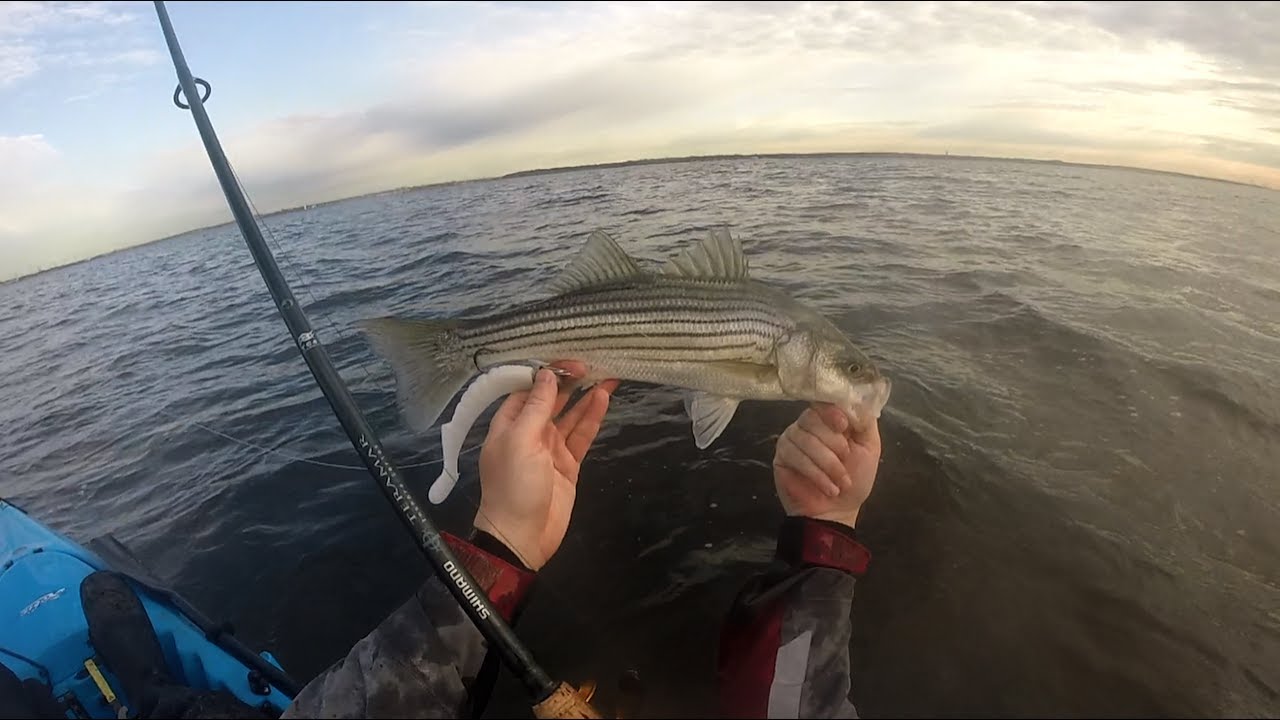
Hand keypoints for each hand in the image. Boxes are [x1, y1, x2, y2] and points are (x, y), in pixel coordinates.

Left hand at [475, 363, 618, 569]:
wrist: (522, 537)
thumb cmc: (513, 486)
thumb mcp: (520, 441)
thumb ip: (536, 407)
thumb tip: (547, 375)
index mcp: (509, 424)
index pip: (527, 389)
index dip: (547, 372)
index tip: (569, 361)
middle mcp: (529, 432)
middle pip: (551, 399)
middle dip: (570, 381)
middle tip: (593, 363)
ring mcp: (550, 448)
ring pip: (571, 415)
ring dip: (586, 396)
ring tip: (607, 375)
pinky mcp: (568, 464)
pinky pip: (581, 435)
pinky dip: (592, 417)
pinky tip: (603, 399)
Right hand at [772, 404, 880, 528]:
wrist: (838, 510)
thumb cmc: (855, 478)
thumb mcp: (869, 447)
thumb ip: (864, 421)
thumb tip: (858, 400)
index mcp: (829, 418)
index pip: (823, 400)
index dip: (831, 411)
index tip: (843, 426)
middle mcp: (808, 424)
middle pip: (812, 418)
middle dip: (833, 443)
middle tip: (846, 460)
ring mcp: (792, 438)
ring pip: (805, 439)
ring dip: (828, 464)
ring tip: (840, 482)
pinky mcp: (781, 456)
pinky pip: (796, 456)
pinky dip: (816, 474)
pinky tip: (828, 487)